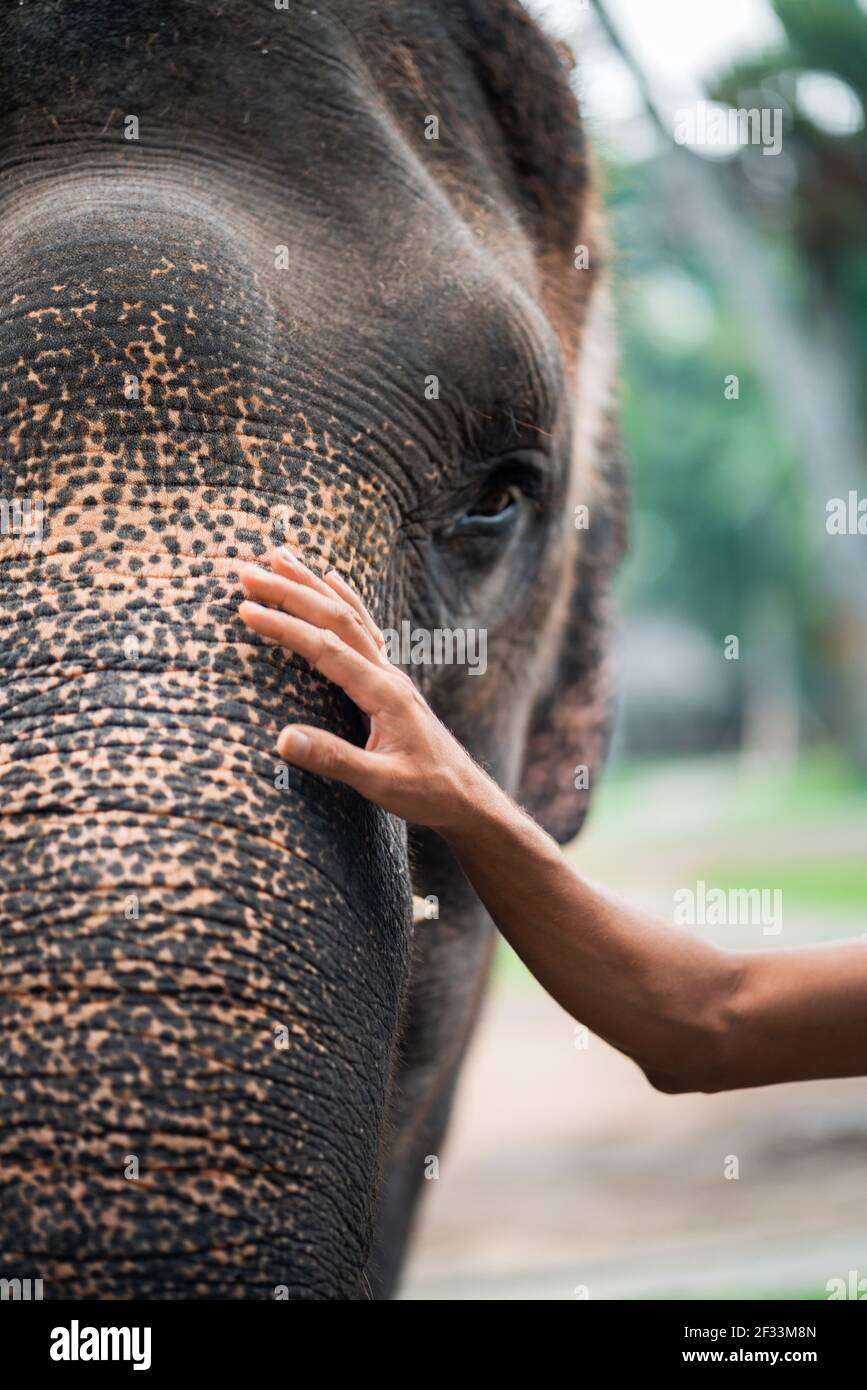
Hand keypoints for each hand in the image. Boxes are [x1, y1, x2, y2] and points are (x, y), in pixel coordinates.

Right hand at [238, 548, 487, 831]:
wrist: (466, 797)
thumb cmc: (427, 792)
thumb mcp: (380, 783)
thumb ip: (334, 760)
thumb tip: (282, 739)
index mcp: (383, 693)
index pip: (325, 649)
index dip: (284, 627)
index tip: (246, 609)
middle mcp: (388, 674)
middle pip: (336, 619)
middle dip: (291, 592)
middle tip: (248, 571)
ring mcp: (391, 674)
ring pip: (349, 616)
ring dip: (313, 585)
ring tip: (281, 555)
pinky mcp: (390, 681)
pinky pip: (363, 628)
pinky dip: (343, 600)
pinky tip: (332, 581)